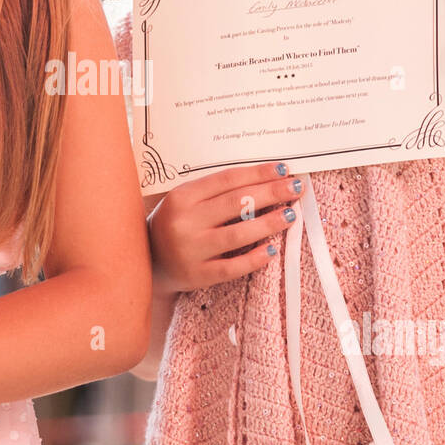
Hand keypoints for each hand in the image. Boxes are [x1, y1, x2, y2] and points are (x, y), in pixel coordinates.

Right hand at [147, 161, 303, 295]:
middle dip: (271, 193)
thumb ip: (217, 192)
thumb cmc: (175, 224)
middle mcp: (184, 221)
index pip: (228, 179)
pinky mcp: (196, 275)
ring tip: (289, 215)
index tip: (284, 169)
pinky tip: (272, 250)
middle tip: (296, 188)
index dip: (258, 173)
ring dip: (268, 223)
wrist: (148, 261)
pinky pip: (231, 267)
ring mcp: (190, 250)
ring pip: (237, 234)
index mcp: (182, 196)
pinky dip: (254, 259)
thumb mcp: (186, 201)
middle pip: (236, 202)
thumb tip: (264, 182)